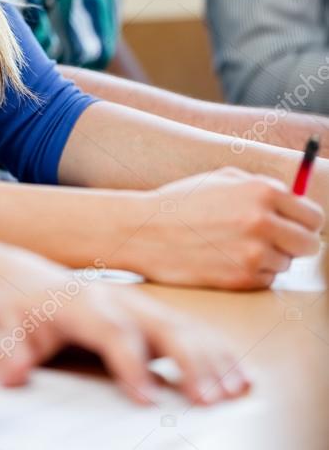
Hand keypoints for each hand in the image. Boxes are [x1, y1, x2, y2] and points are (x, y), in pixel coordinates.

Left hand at [8, 282, 250, 406]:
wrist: (30, 277)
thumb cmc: (23, 307)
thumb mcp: (9, 323)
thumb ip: (10, 348)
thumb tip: (10, 372)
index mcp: (84, 304)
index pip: (113, 332)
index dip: (131, 364)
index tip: (146, 399)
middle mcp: (120, 302)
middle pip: (162, 327)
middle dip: (188, 362)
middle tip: (208, 399)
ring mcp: (141, 307)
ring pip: (185, 329)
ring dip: (213, 359)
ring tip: (234, 391)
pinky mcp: (153, 317)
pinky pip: (194, 332)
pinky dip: (220, 353)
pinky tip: (241, 376)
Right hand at [135, 167, 323, 288]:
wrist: (147, 231)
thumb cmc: (184, 202)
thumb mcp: (223, 179)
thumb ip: (263, 187)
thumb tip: (297, 199)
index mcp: (262, 191)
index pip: (312, 215)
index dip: (305, 221)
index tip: (297, 225)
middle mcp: (263, 222)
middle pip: (309, 244)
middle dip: (295, 243)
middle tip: (276, 240)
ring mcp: (254, 253)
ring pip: (286, 263)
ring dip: (269, 258)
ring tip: (235, 245)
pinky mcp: (242, 279)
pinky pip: (265, 280)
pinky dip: (252, 272)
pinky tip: (225, 259)